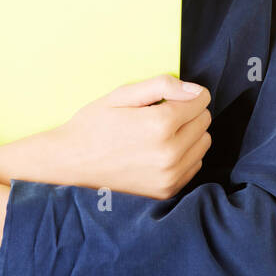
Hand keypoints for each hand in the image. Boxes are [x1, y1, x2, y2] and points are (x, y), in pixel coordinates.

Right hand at [54, 73, 211, 199]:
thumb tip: (196, 91)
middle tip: (161, 114)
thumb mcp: (122, 94)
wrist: (71, 163)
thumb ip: (162, 86)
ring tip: (161, 133)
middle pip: (204, 121)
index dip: (186, 94)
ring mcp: (170, 175)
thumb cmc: (95, 124)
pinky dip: (185, 155)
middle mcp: (170, 153)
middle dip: (188, 113)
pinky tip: (160, 151)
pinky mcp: (168, 190)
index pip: (200, 101)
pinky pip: (195, 165)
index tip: (169, 98)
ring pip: (204, 143)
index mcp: (160, 124)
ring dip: (190, 134)